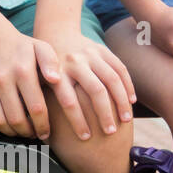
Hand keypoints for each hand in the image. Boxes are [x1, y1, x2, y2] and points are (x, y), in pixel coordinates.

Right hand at [0, 22, 60, 139]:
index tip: (46, 133)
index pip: (36, 108)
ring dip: (11, 132)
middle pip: (16, 119)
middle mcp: (3, 79)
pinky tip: (3, 122)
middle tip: (33, 134)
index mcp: (23, 71)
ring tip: (20, 131)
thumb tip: (56, 79)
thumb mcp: (41, 48)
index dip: (42, 125)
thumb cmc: (22, 47)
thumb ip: (51, 63)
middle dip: (27, 132)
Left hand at [33, 26, 136, 141]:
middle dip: (104, 114)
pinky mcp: (102, 50)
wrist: (56, 34)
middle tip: (110, 133)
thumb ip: (44, 102)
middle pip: (95, 91)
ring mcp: (90, 55)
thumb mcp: (41, 82)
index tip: (85, 138)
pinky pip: (120, 68)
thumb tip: (42, 135)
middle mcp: (74, 63)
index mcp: (57, 75)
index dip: (78, 121)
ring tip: (125, 121)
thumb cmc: (47, 70)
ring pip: (111, 79)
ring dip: (121, 101)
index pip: (69, 102)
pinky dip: (127, 85)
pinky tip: (131, 102)